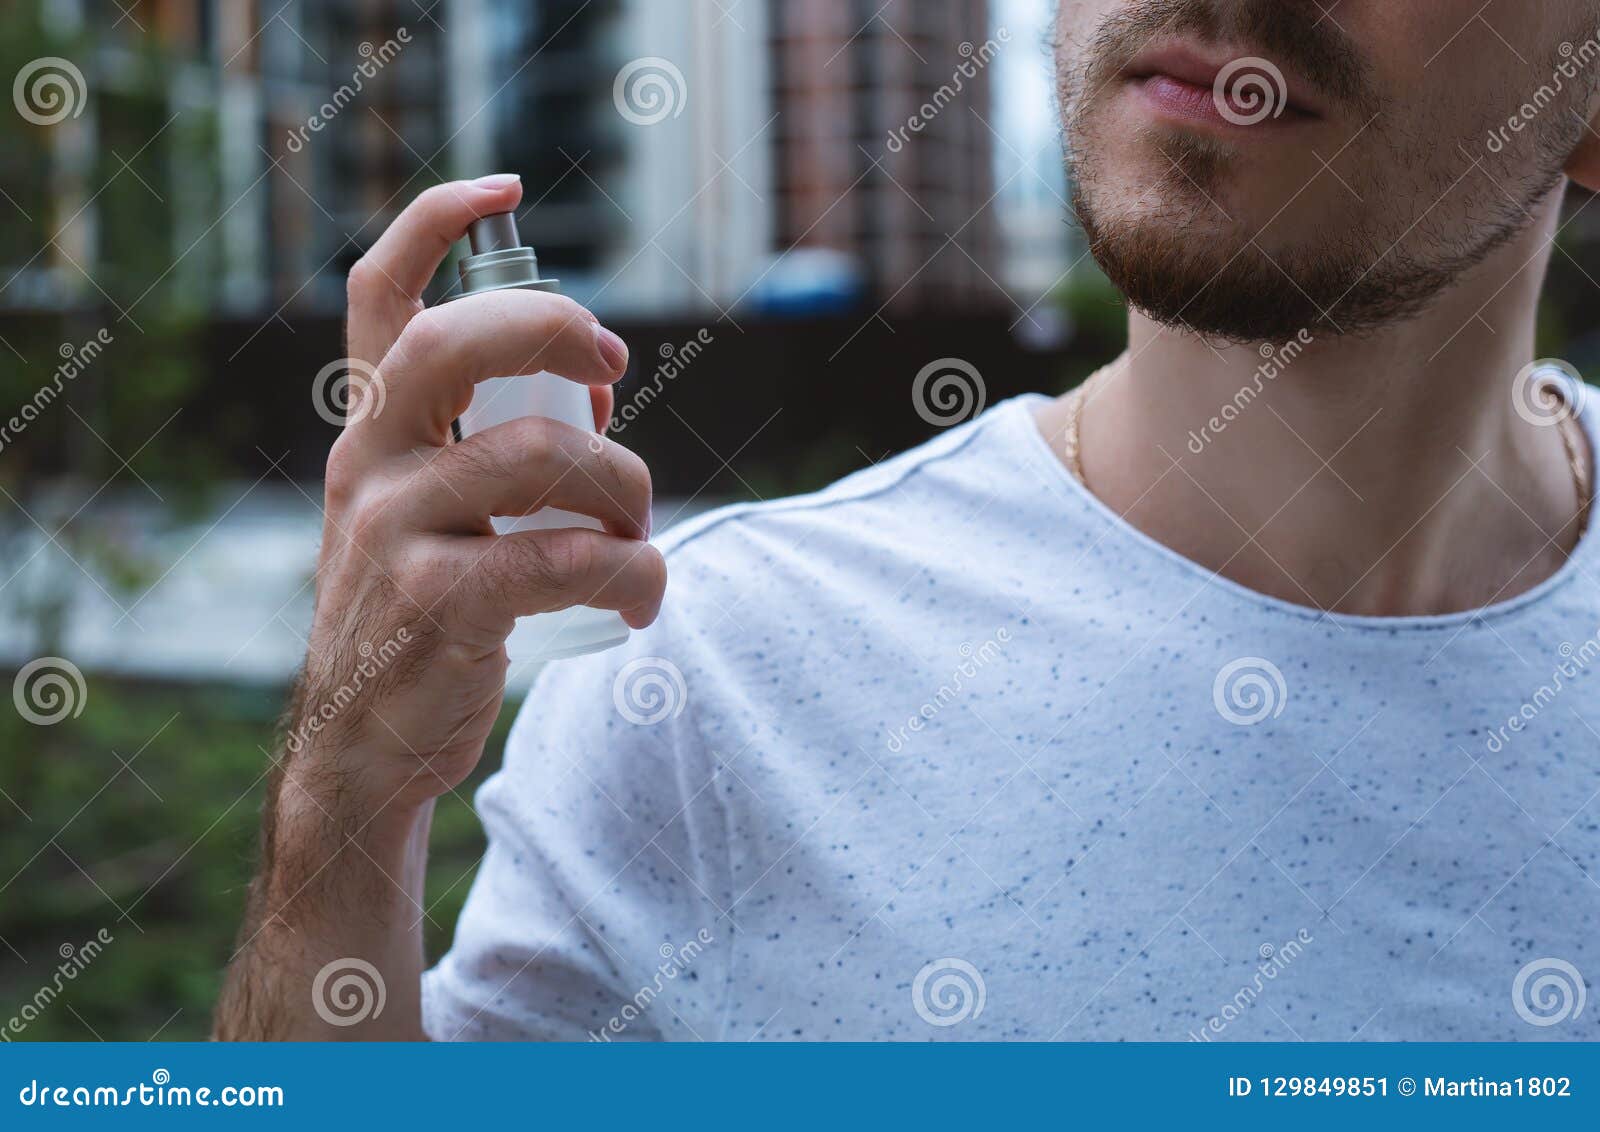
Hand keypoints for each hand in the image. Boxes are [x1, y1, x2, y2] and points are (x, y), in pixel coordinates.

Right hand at [293, 175, 664, 813]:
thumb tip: (594, 398)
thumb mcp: (422, 514)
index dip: (436, 222)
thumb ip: (482, 448)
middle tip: (613, 369)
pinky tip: (641, 596)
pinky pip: (561, 558)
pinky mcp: (436, 604)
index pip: (379, 295)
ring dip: (625, 487)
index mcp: (373, 429)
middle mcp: (369, 464)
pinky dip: (631, 571)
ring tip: (643, 534)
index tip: (504, 188)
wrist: (362, 742)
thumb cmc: (419, 613)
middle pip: (449, 342)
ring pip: (539, 456)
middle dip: (550, 329)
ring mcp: (394, 533)